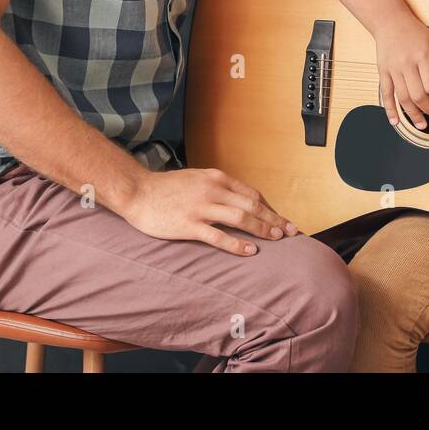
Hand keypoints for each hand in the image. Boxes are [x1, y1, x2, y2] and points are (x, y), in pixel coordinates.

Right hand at [120, 167, 298, 255]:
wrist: (137, 191)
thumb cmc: (166, 188)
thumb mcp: (197, 179)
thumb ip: (218, 188)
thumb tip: (239, 201)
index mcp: (216, 178)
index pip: (251, 194)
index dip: (270, 208)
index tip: (281, 219)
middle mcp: (213, 190)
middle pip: (252, 206)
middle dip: (274, 219)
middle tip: (290, 231)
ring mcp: (201, 208)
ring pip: (241, 219)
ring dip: (262, 229)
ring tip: (277, 239)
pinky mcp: (189, 225)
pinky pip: (219, 236)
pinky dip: (238, 244)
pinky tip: (251, 251)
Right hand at [371, 11, 428, 129]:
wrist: (389, 21)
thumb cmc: (414, 31)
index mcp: (422, 55)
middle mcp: (406, 64)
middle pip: (417, 95)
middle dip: (428, 109)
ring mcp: (393, 69)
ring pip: (402, 98)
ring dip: (412, 114)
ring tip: (421, 125)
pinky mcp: (383, 72)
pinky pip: (386, 94)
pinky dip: (390, 110)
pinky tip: (396, 122)